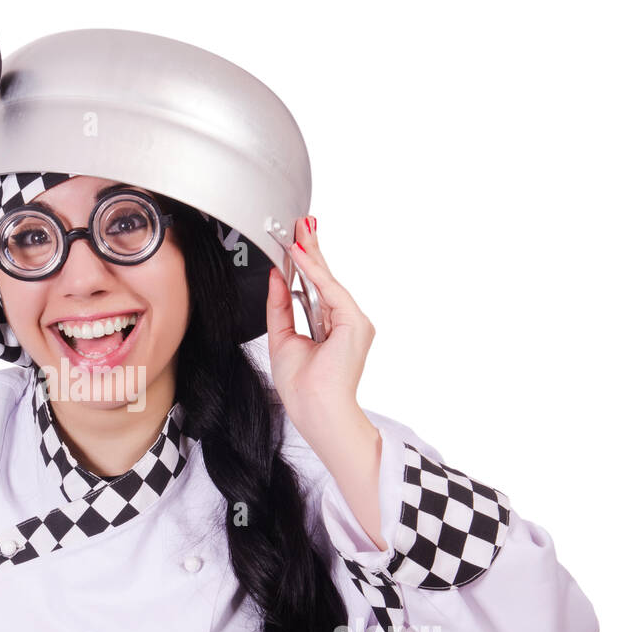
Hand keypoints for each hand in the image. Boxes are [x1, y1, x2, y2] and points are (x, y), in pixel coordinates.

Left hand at [267, 216, 384, 548]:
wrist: (314, 409)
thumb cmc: (302, 387)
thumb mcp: (282, 337)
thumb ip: (280, 306)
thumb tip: (277, 277)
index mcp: (332, 327)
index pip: (317, 288)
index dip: (306, 263)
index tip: (296, 241)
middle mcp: (347, 322)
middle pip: (326, 278)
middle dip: (312, 249)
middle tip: (301, 222)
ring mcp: (354, 323)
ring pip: (328, 281)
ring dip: (311, 254)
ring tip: (297, 231)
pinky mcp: (354, 324)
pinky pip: (331, 291)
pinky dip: (314, 272)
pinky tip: (300, 255)